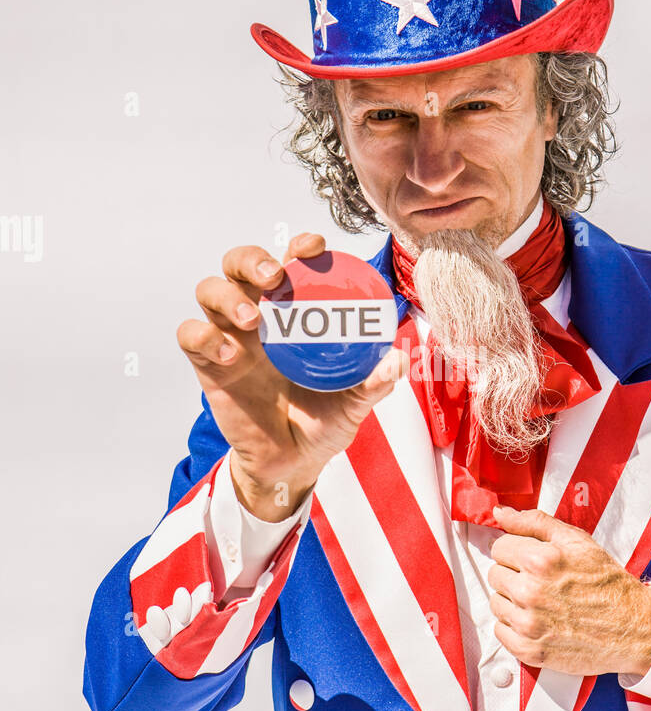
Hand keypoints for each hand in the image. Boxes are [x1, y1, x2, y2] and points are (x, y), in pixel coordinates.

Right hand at [176, 233, 408, 520]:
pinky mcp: (208, 364)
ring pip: (210, 290)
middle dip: (253, 260)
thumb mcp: (354, 402)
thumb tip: (398, 360)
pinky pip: (192, 336)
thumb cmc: (324, 421)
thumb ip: (374, 382)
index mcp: (296, 312)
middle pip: (239, 264)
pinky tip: (231, 355)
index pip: (291, 263)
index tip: (314, 248)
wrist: (293, 463)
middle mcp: (260, 315)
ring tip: (253, 321)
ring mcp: (230, 336)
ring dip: (227, 296)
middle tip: (274, 278)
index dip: (299, 247)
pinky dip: (206, 337)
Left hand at [487, 504, 650, 677]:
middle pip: (494, 575)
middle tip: (541, 582)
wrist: (633, 627)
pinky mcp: (530, 651)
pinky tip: (537, 621)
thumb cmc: (606, 583)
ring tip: (541, 602)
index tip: (531, 559)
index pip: (499, 548)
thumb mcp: (577, 541)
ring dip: (512, 601)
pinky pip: (500, 632)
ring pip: (496, 604)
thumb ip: (534, 522)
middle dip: (514, 575)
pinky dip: (514, 627)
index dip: (516, 551)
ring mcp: (529, 624)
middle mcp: (530, 592)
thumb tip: (500, 512)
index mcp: (539, 561)